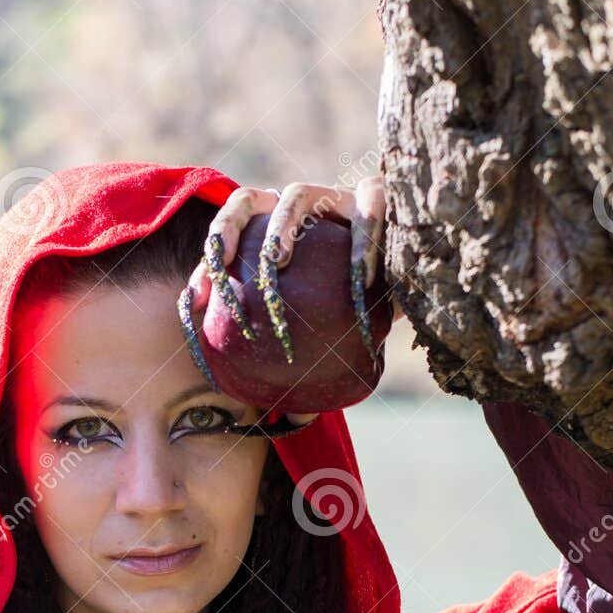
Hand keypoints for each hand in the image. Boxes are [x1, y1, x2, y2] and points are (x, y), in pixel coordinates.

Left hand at [183, 178, 393, 424]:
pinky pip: (371, 209)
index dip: (206, 260)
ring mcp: (336, 198)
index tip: (199, 296)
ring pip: (299, 195)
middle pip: (249, 201)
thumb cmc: (357, 315)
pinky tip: (362, 279)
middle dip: (227, 229)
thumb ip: (302, 365)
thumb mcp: (323, 337)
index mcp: (275, 233)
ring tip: (278, 262)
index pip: (227, 233)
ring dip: (283, 225)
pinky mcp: (380, 196)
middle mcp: (299, 209)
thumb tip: (281, 417)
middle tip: (224, 266)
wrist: (413, 284)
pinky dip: (364, 241)